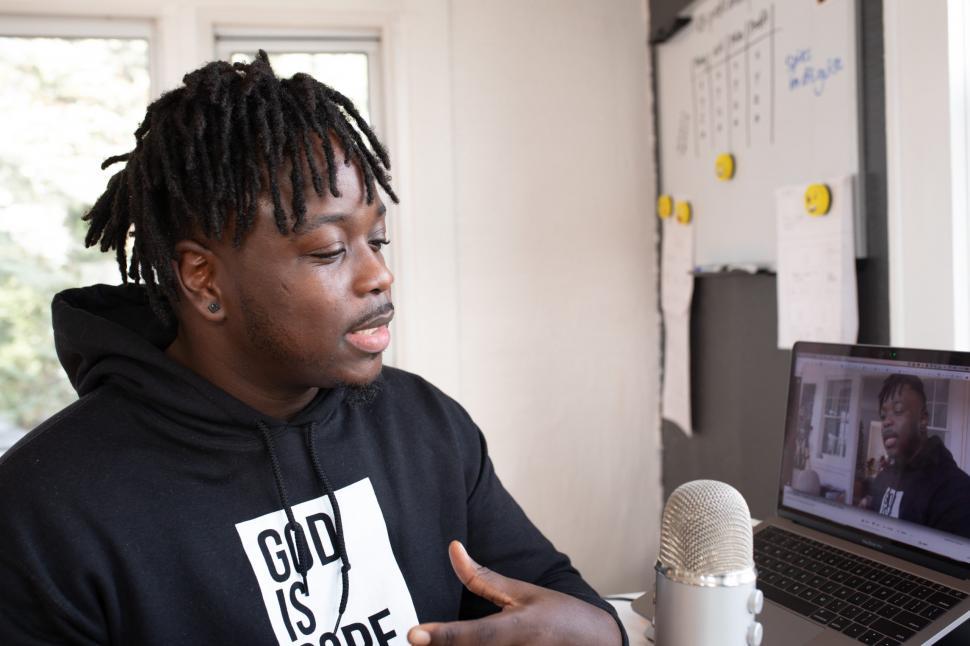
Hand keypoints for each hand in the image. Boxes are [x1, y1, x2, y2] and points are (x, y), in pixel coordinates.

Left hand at [407, 541, 620, 644]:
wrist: (598, 645)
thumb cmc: (560, 618)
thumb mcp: (524, 593)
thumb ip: (482, 577)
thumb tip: (453, 548)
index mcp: (516, 631)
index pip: (471, 635)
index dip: (441, 636)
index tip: (414, 634)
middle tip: (418, 642)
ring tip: (434, 645)